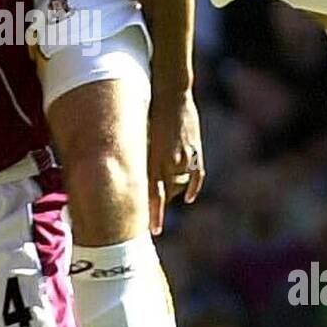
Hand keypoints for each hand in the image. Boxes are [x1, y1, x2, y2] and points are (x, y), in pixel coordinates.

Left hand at [147, 89, 203, 235]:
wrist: (172, 96)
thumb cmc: (149, 114)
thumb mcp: (140, 138)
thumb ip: (139, 158)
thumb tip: (130, 175)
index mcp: (154, 159)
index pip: (153, 195)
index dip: (153, 214)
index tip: (152, 231)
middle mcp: (170, 162)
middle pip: (166, 194)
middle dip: (159, 208)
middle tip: (153, 221)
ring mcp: (185, 158)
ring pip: (179, 186)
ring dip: (172, 195)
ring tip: (164, 201)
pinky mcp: (195, 152)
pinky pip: (196, 177)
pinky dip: (192, 188)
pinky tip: (188, 198)